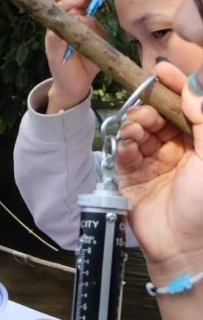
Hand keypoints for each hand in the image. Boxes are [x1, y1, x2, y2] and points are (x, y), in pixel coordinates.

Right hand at [44, 0, 110, 112]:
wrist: (78, 85)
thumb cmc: (89, 61)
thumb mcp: (99, 40)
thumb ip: (96, 27)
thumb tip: (89, 16)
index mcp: (74, 17)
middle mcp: (61, 22)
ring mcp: (54, 33)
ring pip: (55, 11)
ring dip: (67, 2)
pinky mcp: (52, 47)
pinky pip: (54, 33)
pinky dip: (62, 24)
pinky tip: (72, 18)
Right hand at [117, 61, 202, 265]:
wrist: (186, 248)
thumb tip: (192, 83)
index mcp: (200, 143)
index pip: (186, 106)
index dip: (174, 86)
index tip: (160, 70)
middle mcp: (178, 150)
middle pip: (159, 115)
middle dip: (150, 108)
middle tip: (145, 111)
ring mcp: (154, 163)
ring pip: (138, 131)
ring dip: (134, 125)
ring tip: (136, 130)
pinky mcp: (131, 178)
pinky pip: (123, 153)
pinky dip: (124, 145)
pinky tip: (128, 145)